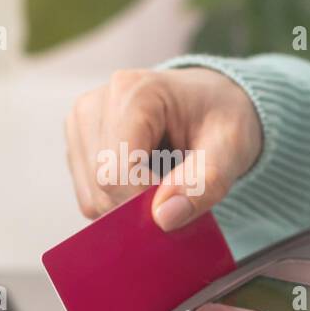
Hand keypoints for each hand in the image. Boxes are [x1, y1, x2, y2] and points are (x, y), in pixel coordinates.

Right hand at [64, 68, 261, 230]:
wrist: (210, 101)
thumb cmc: (222, 117)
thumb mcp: (232, 147)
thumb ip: (205, 182)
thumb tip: (164, 218)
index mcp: (132, 92)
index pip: (119, 173)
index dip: (148, 201)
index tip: (181, 200)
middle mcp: (94, 103)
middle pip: (102, 187)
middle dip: (141, 205)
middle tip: (179, 190)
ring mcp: (80, 124)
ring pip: (92, 198)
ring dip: (130, 204)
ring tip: (163, 177)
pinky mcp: (77, 144)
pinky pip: (89, 197)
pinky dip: (120, 201)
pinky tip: (145, 177)